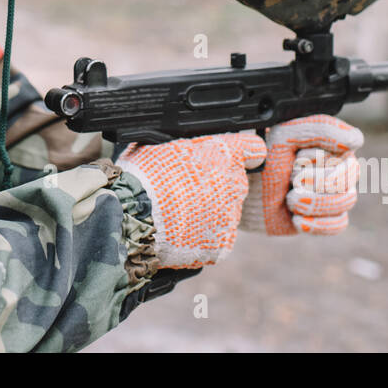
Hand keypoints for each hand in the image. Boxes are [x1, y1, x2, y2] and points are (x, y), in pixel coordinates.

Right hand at [117, 133, 266, 269]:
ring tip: (177, 213)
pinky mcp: (222, 245)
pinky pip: (215, 239)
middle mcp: (235, 185)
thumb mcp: (165, 142)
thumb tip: (195, 144)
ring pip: (225, 213)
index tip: (238, 157)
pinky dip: (201, 237)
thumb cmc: (144, 176)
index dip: (245, 152)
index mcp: (226, 155)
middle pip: (235, 184)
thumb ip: (191, 144)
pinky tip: (180, 231)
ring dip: (208, 212)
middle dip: (216, 186)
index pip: (254, 149)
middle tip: (185, 190)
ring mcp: (231, 218)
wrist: (134, 218)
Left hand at [241, 115, 363, 235]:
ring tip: (290, 199)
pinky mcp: (326, 218)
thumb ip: (321, 129)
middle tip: (290, 178)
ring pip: (347, 199)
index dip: (317, 157)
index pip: (345, 150)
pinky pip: (339, 223)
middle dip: (312, 180)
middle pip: (347, 177)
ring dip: (312, 201)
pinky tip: (296, 218)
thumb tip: (356, 141)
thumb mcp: (285, 134)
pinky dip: (317, 223)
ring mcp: (335, 193)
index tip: (296, 156)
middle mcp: (339, 167)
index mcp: (331, 143)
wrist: (245, 190)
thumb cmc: (264, 158)